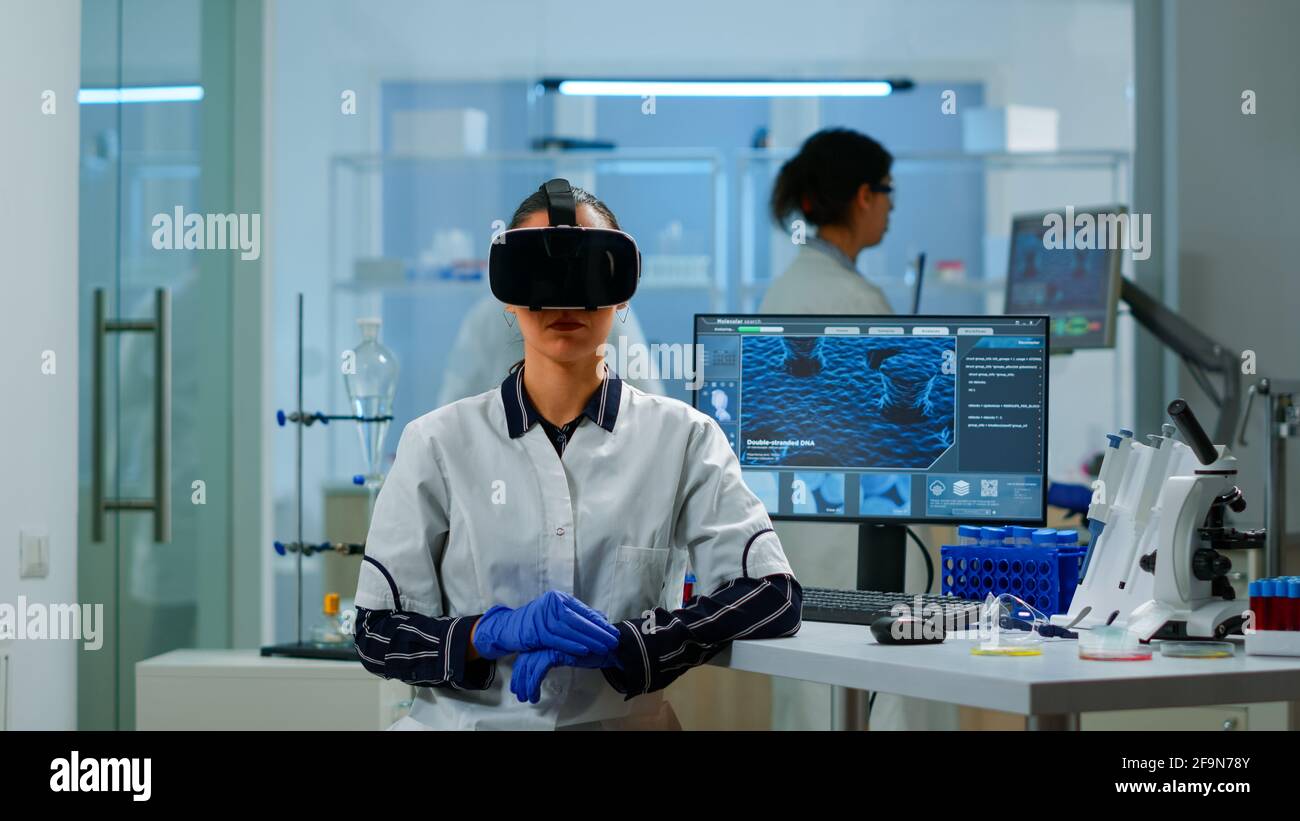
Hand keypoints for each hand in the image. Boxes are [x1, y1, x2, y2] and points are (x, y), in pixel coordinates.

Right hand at [471, 590, 619, 659]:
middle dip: (598, 632)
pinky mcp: (536, 630)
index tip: (613, 632)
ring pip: (570, 629)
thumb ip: (577, 616)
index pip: (584, 611)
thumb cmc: (536, 623)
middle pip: (579, 619)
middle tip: (613, 641)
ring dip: (588, 640)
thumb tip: (601, 618)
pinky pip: (557, 639)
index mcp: (560, 598)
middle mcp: (552, 603)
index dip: (599, 622)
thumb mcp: (557, 616)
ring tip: (603, 647)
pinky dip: (572, 644)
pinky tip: (584, 650)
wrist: (509, 627)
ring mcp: (543, 616)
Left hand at [510, 647, 622, 703]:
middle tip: (519, 693)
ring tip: (526, 697)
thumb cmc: (593, 650)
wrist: (611, 649)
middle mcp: (549, 636)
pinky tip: (536, 693)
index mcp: (550, 635)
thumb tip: (538, 665)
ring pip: (530, 663)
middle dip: (521, 677)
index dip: (522, 669)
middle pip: (526, 657)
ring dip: (526, 683)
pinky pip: (540, 668)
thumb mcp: (570, 651)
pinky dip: (535, 681)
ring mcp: (552, 641)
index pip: (530, 652)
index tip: (519, 684)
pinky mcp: (558, 650)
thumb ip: (558, 652)